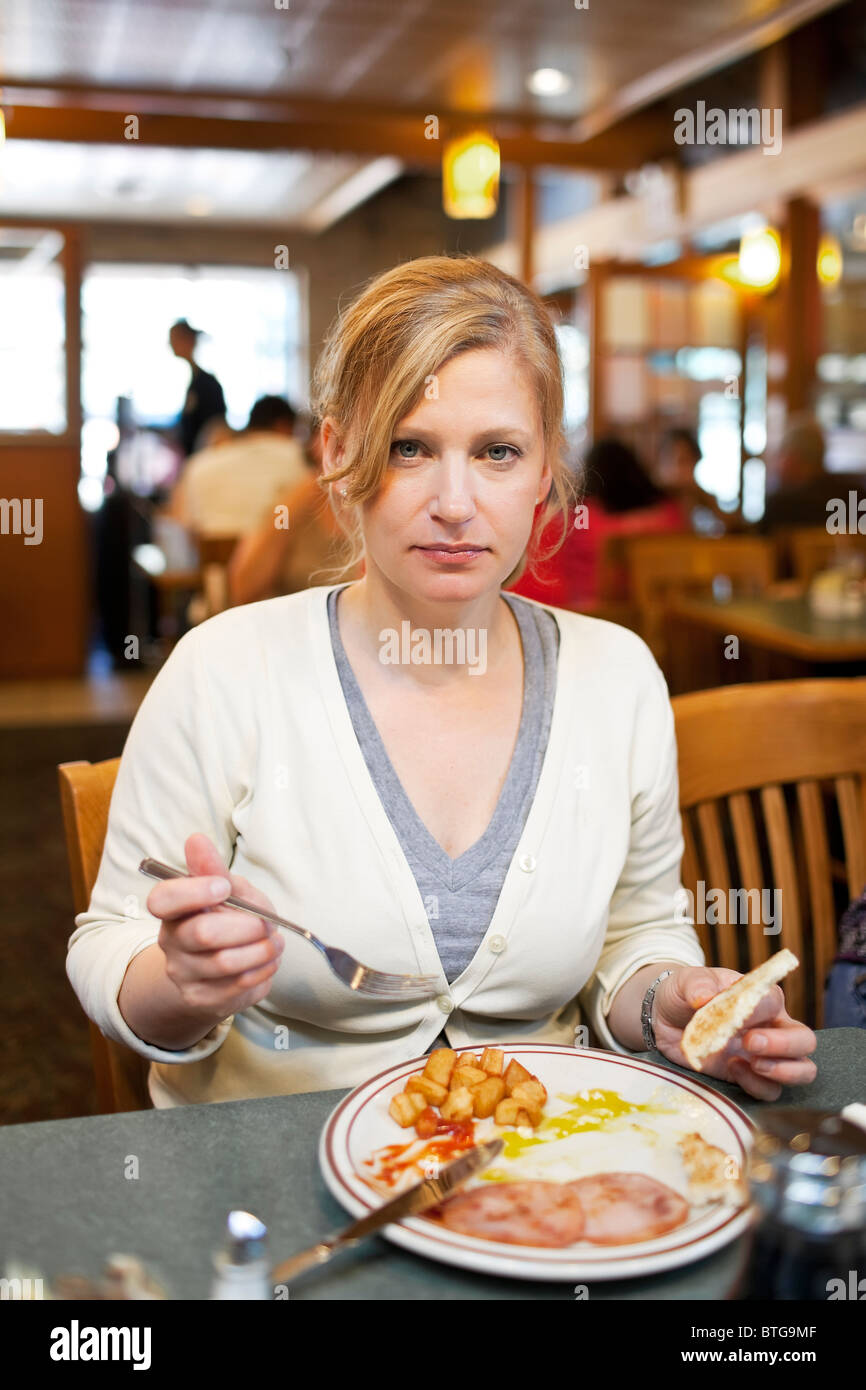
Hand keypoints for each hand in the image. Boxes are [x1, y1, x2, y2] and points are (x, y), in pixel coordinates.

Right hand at [146, 832, 283, 1022]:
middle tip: (267, 923)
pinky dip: (263, 971)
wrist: (220, 969)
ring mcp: (183, 974)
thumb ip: (213, 869)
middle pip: (204, 934)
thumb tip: (195, 839)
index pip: (164, 899)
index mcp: (171, 908)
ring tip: (273, 942)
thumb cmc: (227, 918)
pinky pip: (239, 987)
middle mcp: (170, 942)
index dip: (194, 892)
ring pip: (227, 964)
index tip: (223, 887)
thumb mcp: (226, 889)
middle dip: (247, 926)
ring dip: (262, 950)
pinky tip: (267, 962)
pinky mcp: (201, 999)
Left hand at [652, 966, 817, 1099]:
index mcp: (760, 998)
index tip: (740, 1019)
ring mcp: (764, 1055)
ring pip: (801, 1070)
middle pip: (805, 1040)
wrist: (663, 1019)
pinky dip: (757, 1085)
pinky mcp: (750, 1077)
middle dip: (784, 1046)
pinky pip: (771, 1090)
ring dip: (783, 1072)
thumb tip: (703, 997)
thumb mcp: (685, 982)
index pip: (776, 1004)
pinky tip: (733, 1070)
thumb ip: (696, 986)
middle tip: (750, 1045)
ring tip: (753, 1064)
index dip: (762, 1013)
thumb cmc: (683, 995)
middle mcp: (770, 1027)